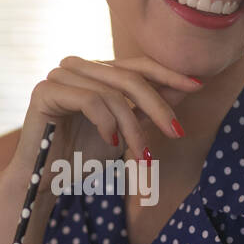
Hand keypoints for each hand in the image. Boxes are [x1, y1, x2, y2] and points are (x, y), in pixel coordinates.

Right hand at [7, 55, 202, 179]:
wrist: (45, 179)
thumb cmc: (83, 155)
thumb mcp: (126, 130)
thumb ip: (149, 108)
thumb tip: (187, 87)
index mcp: (95, 70)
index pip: (138, 64)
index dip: (169, 74)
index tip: (198, 86)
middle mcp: (77, 66)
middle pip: (129, 78)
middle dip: (158, 106)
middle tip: (177, 132)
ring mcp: (59, 75)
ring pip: (112, 94)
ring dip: (133, 128)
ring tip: (140, 155)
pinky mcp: (45, 90)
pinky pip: (89, 100)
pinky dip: (107, 124)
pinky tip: (111, 143)